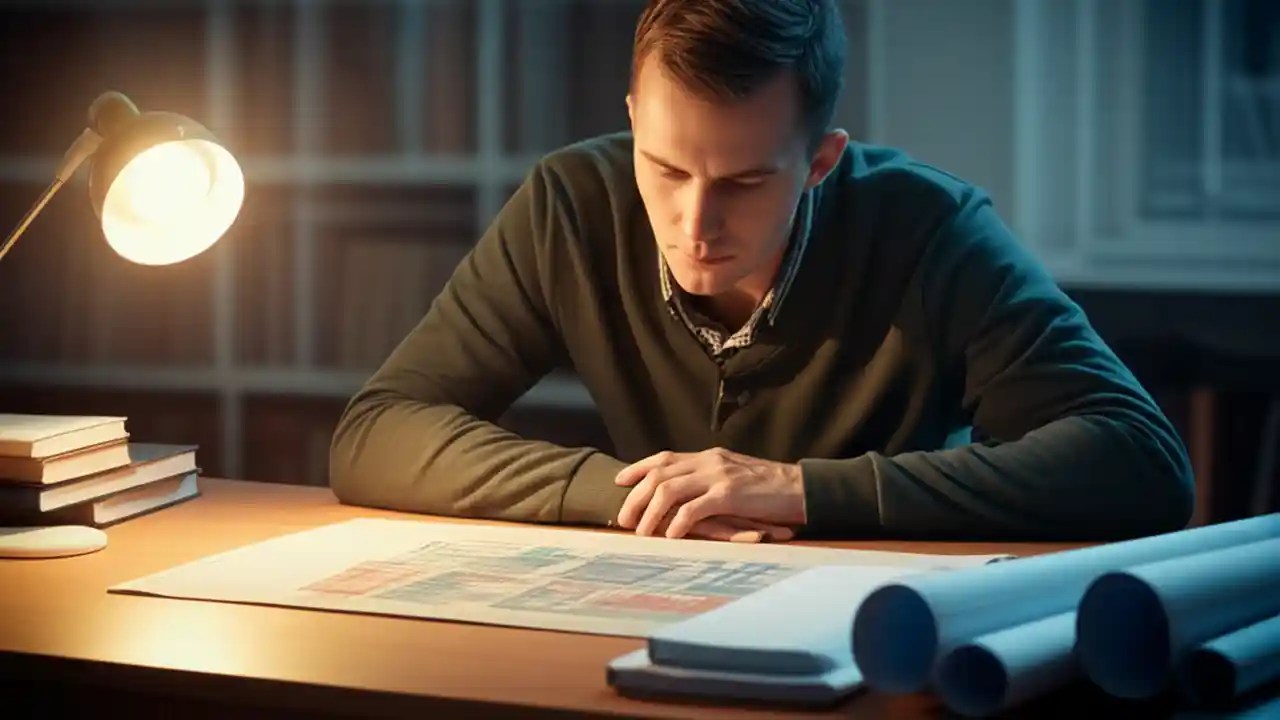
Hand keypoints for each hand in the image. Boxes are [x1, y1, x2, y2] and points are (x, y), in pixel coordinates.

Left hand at [614, 448, 805, 538]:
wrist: (802, 488)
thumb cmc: (770, 488)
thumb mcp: (735, 476)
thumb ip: (710, 480)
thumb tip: (686, 495)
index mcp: (709, 457)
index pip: (665, 457)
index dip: (639, 468)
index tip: (619, 481)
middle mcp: (709, 462)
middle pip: (660, 474)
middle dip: (636, 496)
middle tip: (624, 519)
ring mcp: (719, 476)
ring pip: (670, 489)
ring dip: (651, 512)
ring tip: (642, 533)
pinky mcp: (730, 495)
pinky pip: (694, 508)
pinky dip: (678, 522)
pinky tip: (670, 536)